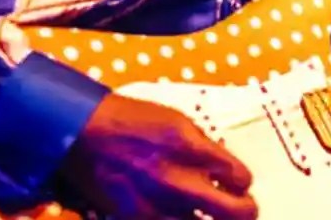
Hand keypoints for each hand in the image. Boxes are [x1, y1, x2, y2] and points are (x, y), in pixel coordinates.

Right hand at [62, 94, 256, 219]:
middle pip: (235, 212)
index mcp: (192, 149)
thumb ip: (205, 147)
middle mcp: (180, 180)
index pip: (240, 177)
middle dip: (245, 211)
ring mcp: (159, 206)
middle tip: (243, 209)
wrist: (84, 133)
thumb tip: (226, 170)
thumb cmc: (130, 121)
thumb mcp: (177, 121)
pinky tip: (178, 215)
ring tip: (210, 216)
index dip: (243, 182)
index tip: (238, 183)